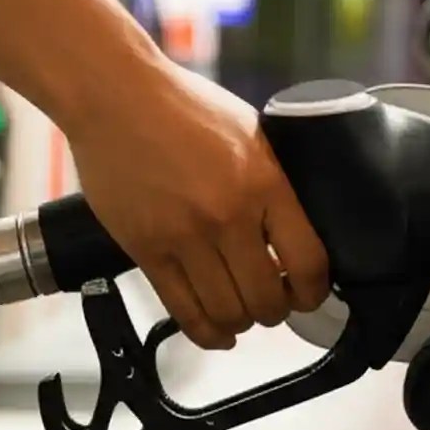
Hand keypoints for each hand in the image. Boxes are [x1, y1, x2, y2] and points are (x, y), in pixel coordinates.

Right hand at [66, 62, 329, 349]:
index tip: (310, 294)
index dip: (314, 292)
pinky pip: (183, 311)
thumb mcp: (250, 131)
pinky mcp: (147, 250)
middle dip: (276, 311)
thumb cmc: (179, 105)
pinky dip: (206, 332)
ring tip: (242, 313)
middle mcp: (228, 215)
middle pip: (268, 299)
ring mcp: (185, 236)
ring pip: (228, 313)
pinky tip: (216, 331)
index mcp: (264, 182)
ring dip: (241, 323)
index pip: (308, 262)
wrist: (115, 96)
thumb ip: (273, 179)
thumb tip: (295, 223)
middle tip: (273, 304)